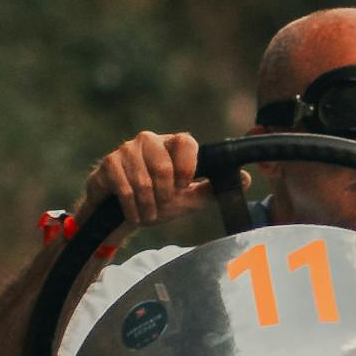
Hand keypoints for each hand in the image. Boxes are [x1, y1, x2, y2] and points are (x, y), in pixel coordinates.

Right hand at [83, 128, 207, 223]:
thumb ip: (212, 189)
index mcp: (172, 144)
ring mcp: (127, 150)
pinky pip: (125, 190)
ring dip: (148, 207)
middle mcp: (150, 140)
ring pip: (143, 182)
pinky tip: (134, 215)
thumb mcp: (189, 198)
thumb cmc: (157, 201)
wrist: (122, 213)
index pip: (186, 142)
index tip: (183, 188)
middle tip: (163, 206)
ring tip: (148, 214)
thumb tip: (245, 179)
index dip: (186, 167)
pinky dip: (133, 209)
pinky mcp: (109, 163)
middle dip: (165, 195)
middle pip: (163, 166)